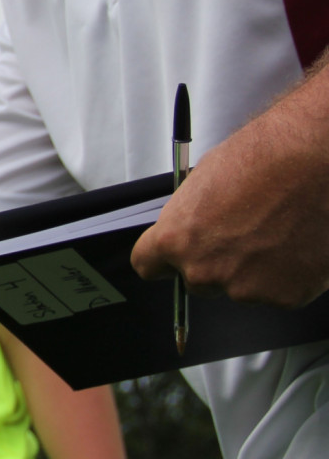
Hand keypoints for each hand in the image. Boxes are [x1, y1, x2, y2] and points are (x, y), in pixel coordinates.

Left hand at [132, 86, 328, 306]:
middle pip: (197, 280)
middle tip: (242, 234)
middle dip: (214, 262)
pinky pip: (278, 291)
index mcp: (176, 240)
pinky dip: (287, 275)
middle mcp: (205, 271)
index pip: (147, 265)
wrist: (316, 161)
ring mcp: (246, 288)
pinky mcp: (285, 297)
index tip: (170, 258)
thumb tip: (191, 226)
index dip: (162, 260)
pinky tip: (296, 243)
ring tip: (277, 231)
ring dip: (253, 268)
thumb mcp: (204, 181)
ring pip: (240, 287)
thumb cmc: (264, 161)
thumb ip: (189, 218)